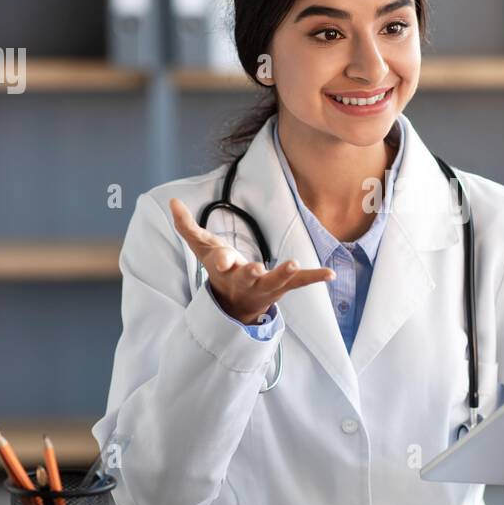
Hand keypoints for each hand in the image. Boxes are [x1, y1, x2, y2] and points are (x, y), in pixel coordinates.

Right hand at [169, 197, 333, 325]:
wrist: (236, 303)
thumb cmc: (221, 270)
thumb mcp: (203, 248)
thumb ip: (187, 227)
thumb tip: (172, 201)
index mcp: (225, 270)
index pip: (220, 263)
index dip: (221, 260)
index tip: (224, 259)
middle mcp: (245, 280)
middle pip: (248, 277)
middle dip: (251, 273)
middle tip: (255, 269)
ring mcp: (266, 285)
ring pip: (276, 281)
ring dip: (285, 273)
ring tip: (295, 264)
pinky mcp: (284, 286)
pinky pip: (301, 283)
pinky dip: (315, 278)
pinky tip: (331, 273)